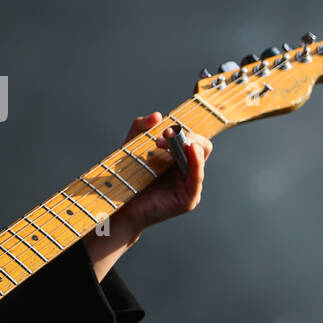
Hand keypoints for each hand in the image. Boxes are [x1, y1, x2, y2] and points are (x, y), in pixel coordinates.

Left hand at [115, 112, 211, 239]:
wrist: (121, 207)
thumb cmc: (128, 179)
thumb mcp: (131, 147)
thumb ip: (140, 127)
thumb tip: (157, 115)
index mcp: (179, 160)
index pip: (193, 138)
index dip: (182, 130)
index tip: (162, 131)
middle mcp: (188, 172)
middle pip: (202, 145)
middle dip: (185, 135)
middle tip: (163, 136)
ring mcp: (190, 186)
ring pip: (201, 157)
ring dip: (186, 145)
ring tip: (166, 141)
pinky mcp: (188, 199)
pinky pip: (197, 178)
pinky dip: (196, 162)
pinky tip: (190, 151)